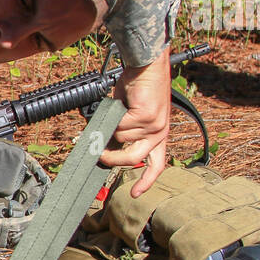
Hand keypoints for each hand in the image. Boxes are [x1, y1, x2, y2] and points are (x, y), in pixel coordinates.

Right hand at [97, 48, 170, 195]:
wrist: (148, 66)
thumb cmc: (139, 87)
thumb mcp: (133, 115)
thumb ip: (125, 131)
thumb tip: (105, 146)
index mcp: (159, 135)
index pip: (156, 165)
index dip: (146, 181)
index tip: (134, 193)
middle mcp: (160, 133)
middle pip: (133, 158)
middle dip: (113, 159)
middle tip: (100, 156)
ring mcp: (155, 126)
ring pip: (122, 137)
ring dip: (114, 124)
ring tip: (120, 108)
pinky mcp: (147, 116)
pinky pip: (121, 125)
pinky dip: (115, 115)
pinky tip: (123, 102)